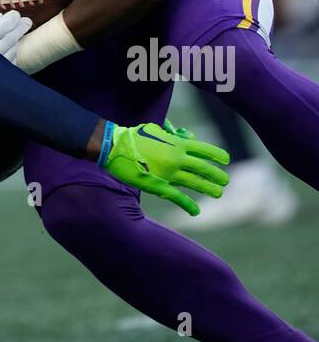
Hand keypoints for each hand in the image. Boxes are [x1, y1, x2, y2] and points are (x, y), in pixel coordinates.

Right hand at [0, 0, 30, 63]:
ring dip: (16, 42)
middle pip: (8, 40)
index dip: (10, 21)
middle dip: (18, 29)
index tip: (15, 15)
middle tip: (26, 21)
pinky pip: (10, 65)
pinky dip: (13, 55)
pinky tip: (13, 48)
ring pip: (10, 53)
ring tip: (19, 33)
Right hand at [104, 121, 228, 216]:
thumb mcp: (157, 130)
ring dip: (207, 188)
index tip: (226, 159)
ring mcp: (168, 172)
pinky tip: (196, 211)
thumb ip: (174, 135)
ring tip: (218, 193)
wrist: (115, 147)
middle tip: (225, 180)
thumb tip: (189, 137)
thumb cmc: (135, 136)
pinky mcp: (158, 184)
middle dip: (216, 174)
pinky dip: (187, 204)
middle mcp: (176, 157)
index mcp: (176, 143)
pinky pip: (176, 196)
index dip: (216, 154)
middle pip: (202, 167)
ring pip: (193, 182)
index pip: (202, 149)